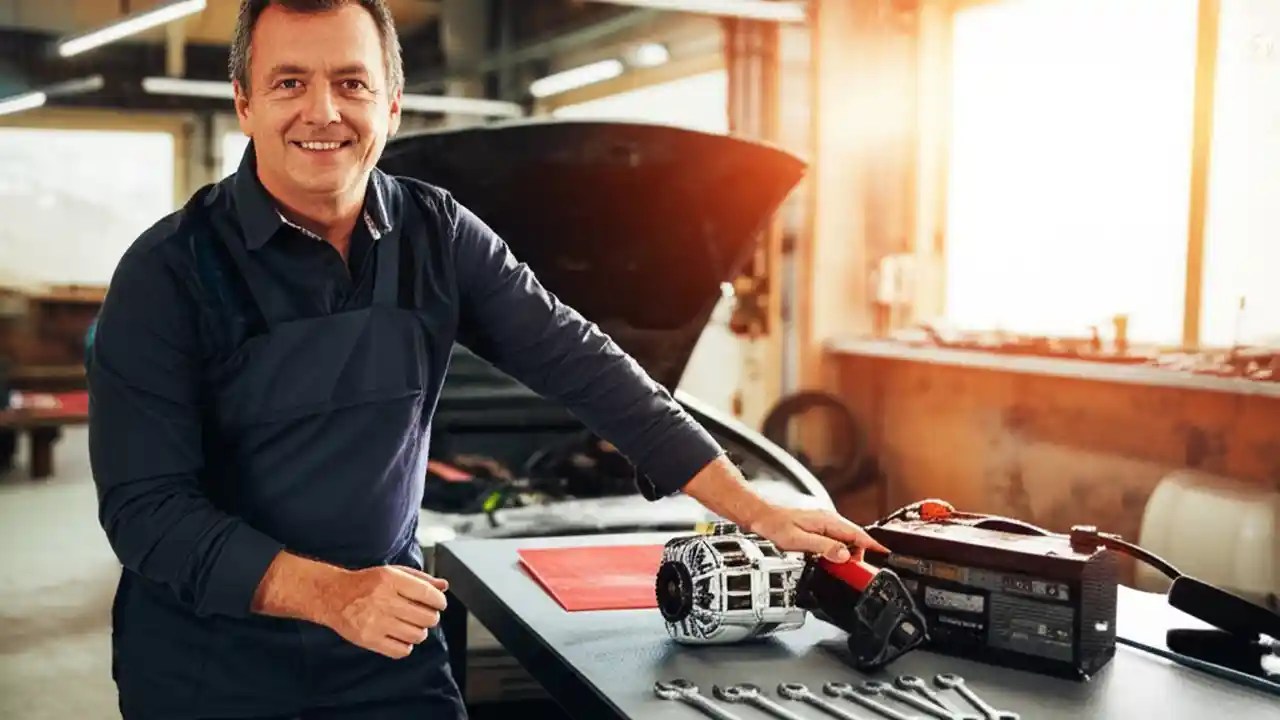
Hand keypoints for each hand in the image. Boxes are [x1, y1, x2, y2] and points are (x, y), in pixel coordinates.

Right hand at [320, 565, 448, 659]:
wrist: (334, 596)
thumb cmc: (366, 584)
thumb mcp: (393, 572)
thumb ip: (421, 579)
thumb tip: (443, 586)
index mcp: (391, 580)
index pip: (428, 594)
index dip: (439, 601)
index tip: (439, 604)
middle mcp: (384, 600)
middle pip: (426, 617)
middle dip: (431, 617)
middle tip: (425, 615)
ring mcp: (376, 622)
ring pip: (417, 635)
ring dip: (420, 631)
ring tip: (412, 625)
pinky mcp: (369, 639)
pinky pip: (401, 650)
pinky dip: (406, 645)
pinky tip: (401, 636)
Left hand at [747, 505, 889, 562]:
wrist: (758, 515)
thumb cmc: (773, 525)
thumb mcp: (798, 540)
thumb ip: (823, 547)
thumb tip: (844, 554)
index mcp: (827, 520)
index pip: (857, 534)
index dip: (872, 545)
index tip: (885, 553)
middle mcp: (827, 519)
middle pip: (854, 537)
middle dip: (860, 553)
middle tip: (858, 571)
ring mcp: (822, 522)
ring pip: (844, 539)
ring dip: (848, 553)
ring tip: (846, 568)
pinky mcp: (816, 527)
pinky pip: (834, 539)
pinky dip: (838, 550)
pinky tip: (832, 559)